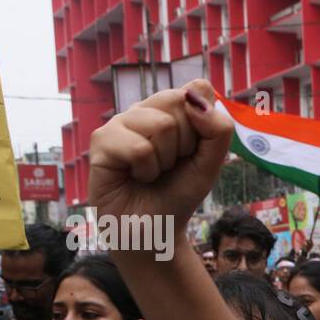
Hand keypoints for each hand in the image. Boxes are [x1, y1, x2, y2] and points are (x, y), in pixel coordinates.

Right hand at [86, 79, 232, 234]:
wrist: (155, 229)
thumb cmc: (178, 193)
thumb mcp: (211, 163)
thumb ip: (218, 129)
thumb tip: (195, 94)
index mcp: (170, 109)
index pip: (198, 90)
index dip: (203, 125)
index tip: (192, 150)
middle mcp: (144, 110)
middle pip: (178, 101)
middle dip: (185, 142)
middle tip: (171, 164)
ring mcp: (121, 122)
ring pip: (161, 125)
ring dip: (165, 160)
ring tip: (152, 172)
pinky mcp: (101, 141)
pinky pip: (139, 148)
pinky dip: (146, 170)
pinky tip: (135, 177)